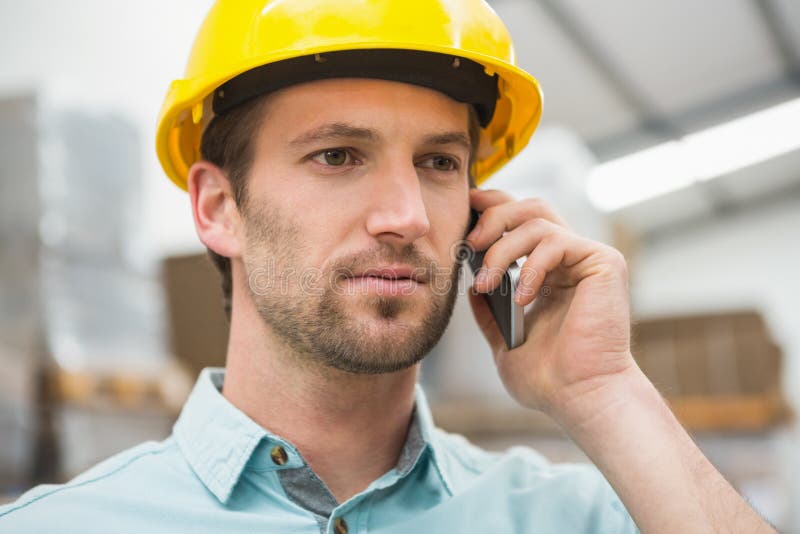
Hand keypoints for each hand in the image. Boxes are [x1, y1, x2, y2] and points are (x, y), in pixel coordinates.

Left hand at [466, 188, 635, 423]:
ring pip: (537, 221)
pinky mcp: (603, 263)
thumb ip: (488, 314)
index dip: (492, 211)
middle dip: (493, 217)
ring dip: (502, 249)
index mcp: (550, 274)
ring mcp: (587, 259)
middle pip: (529, 208)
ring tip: (487, 283)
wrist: (579, 397)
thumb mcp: (504, 343)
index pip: (521, 225)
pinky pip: (557, 242)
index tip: (464, 214)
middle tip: (469, 243)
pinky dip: (531, 267)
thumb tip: (471, 287)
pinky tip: (522, 299)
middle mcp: (570, 260)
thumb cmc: (548, 379)